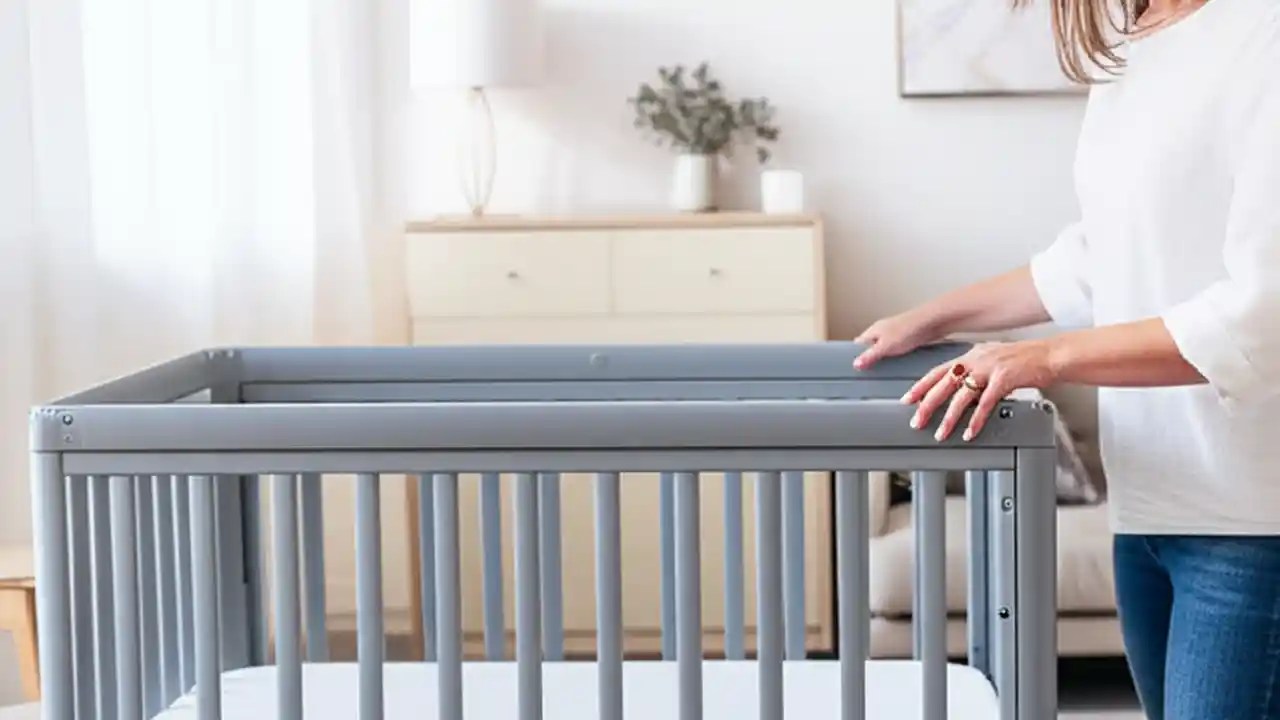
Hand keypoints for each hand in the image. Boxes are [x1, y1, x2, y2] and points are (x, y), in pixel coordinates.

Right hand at [853, 308, 942, 369]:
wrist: (933, 322)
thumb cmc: (909, 328)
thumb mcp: (885, 346)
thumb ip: (870, 356)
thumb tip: (856, 364)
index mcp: (873, 330)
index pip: (858, 343)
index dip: (855, 355)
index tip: (855, 367)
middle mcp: (883, 331)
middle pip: (871, 347)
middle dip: (871, 359)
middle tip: (870, 373)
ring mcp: (895, 334)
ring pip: (885, 349)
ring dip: (886, 359)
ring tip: (886, 371)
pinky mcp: (908, 339)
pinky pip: (898, 350)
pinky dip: (897, 358)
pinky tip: (901, 364)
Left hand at [902, 340, 1059, 441]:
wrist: (1051, 355)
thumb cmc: (1026, 361)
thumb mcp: (994, 361)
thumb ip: (976, 374)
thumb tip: (961, 392)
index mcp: (972, 354)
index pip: (939, 370)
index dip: (921, 385)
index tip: (908, 398)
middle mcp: (977, 359)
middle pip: (944, 383)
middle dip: (927, 404)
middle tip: (916, 421)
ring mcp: (990, 368)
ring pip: (961, 396)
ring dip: (949, 418)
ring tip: (941, 433)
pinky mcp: (1004, 379)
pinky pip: (985, 404)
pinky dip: (976, 420)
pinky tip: (970, 432)